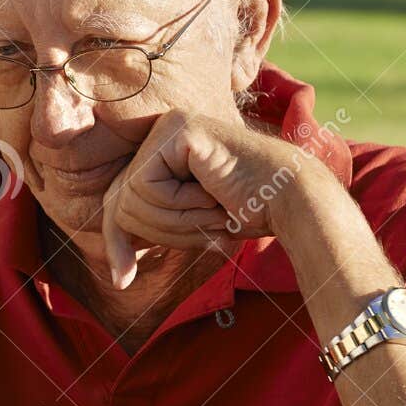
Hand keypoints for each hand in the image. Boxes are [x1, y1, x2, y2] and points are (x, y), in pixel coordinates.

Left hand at [99, 109, 323, 287]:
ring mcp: (169, 125)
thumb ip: (147, 229)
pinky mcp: (178, 129)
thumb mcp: (183, 225)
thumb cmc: (246, 212)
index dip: (116, 241)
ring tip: (214, 207)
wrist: (292, 200)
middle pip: (118, 200)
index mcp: (161, 149)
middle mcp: (161, 130)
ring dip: (174, 220)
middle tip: (203, 227)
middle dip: (154, 231)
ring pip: (131, 198)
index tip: (122, 280)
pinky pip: (147, 187)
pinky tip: (212, 194)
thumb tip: (113, 273)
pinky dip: (180, 206)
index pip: (117, 200)